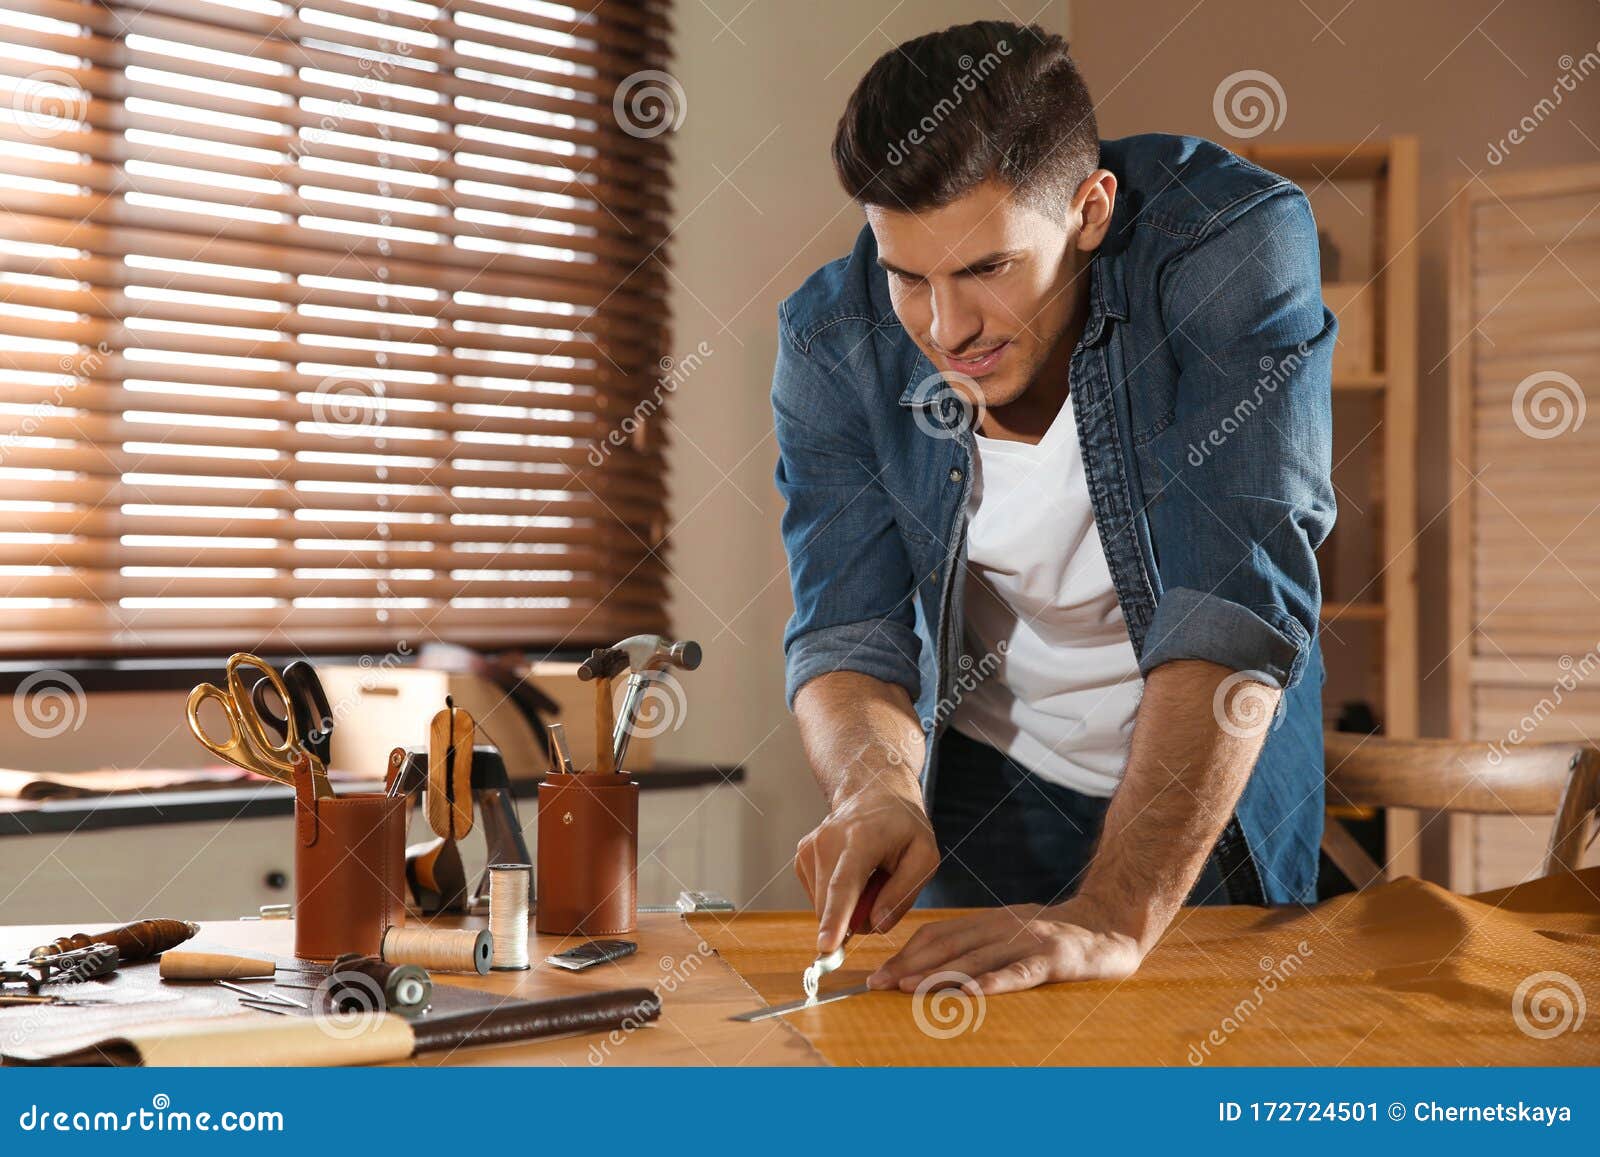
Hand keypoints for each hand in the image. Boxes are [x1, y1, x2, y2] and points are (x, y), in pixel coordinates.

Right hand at [795, 772, 937, 953]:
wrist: (873, 792)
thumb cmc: (903, 826)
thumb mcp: (924, 857)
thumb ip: (904, 893)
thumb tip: (876, 926)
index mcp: (860, 839)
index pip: (844, 884)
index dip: (836, 918)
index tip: (826, 946)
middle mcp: (827, 842)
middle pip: (831, 904)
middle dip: (858, 917)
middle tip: (884, 889)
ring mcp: (809, 849)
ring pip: (824, 907)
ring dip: (849, 907)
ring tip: (869, 876)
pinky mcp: (801, 859)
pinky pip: (819, 899)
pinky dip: (838, 899)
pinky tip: (853, 875)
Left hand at [866, 898, 1146, 994]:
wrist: (1111, 924)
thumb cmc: (1056, 939)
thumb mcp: (1011, 936)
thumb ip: (979, 947)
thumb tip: (933, 973)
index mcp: (989, 921)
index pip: (939, 934)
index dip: (906, 953)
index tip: (878, 974)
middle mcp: (1003, 926)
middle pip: (949, 945)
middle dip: (910, 965)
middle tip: (879, 984)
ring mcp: (1028, 940)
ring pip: (977, 957)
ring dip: (939, 973)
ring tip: (910, 988)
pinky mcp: (1055, 958)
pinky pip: (1020, 972)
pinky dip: (994, 983)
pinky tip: (972, 994)